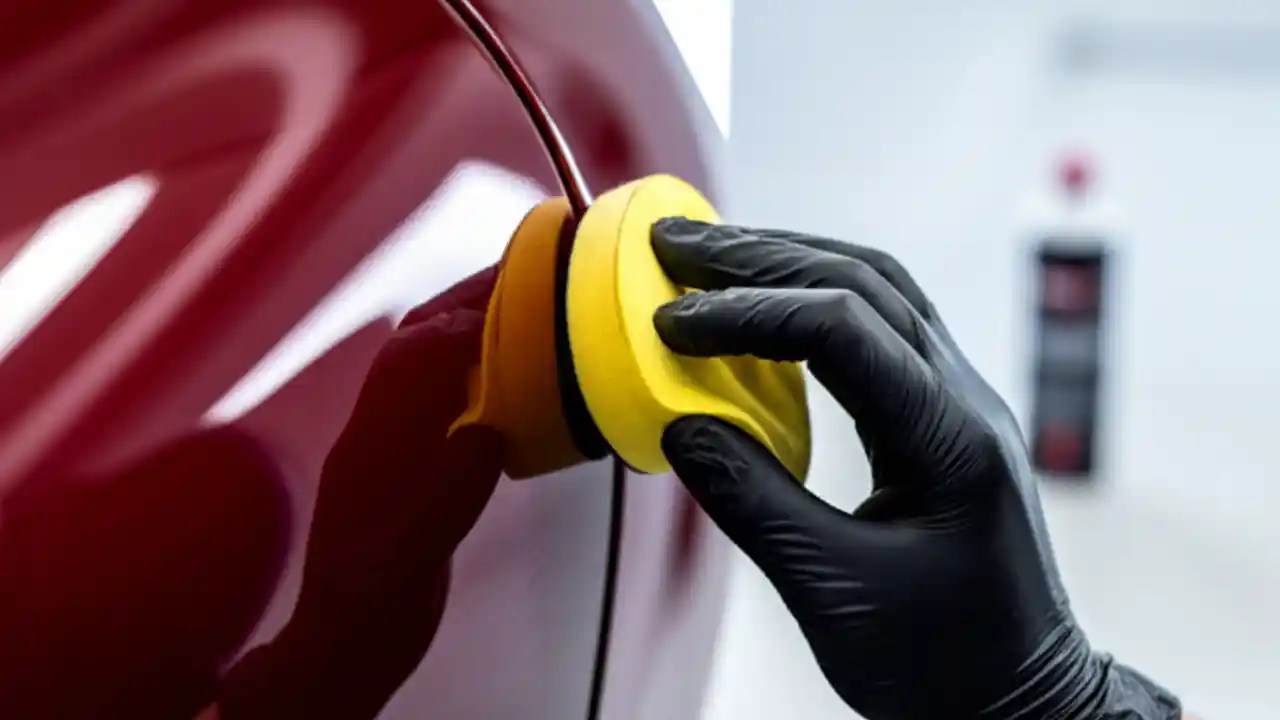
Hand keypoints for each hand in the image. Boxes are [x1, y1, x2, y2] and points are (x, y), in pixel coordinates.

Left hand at [217, 268, 502, 718]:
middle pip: (415, 342)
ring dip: (469, 329)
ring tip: (521, 309)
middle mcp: (375, 435)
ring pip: (427, 366)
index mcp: (370, 447)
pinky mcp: (410, 468)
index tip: (512, 296)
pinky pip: (442, 399)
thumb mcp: (413, 553)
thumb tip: (487, 434)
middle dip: (464, 301)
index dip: (462, 321)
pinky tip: (506, 381)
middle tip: (522, 275)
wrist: (345, 646)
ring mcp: (389, 448)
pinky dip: (475, 373)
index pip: (412, 357)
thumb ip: (447, 491)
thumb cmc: (368, 608)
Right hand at [651, 219, 1180, 719]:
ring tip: (710, 257)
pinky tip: (762, 311)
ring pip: (877, 292)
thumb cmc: (940, 662)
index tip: (670, 324)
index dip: (747, 314)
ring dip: (790, 263)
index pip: (842, 330)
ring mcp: (960, 402)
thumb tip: (680, 427)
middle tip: (673, 243)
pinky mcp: (941, 419)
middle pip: (864, 283)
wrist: (1018, 699)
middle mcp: (964, 399)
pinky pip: (879, 329)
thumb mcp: (833, 591)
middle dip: (761, 256)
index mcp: (948, 437)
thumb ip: (753, 503)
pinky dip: (811, 302)